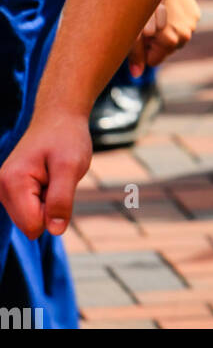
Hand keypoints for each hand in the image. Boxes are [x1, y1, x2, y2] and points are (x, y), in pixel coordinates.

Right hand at [0, 111, 91, 238]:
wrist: (59, 116)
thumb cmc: (66, 137)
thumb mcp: (71, 167)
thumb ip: (61, 200)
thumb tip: (54, 230)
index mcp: (12, 182)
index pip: (33, 225)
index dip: (54, 212)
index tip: (58, 184)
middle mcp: (1, 187)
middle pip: (30, 225)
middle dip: (49, 207)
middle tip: (56, 178)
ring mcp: (4, 189)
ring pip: (31, 219)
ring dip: (47, 202)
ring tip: (52, 176)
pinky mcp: (11, 189)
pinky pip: (30, 210)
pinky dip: (44, 198)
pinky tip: (47, 178)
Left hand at [127, 0, 200, 74]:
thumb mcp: (133, 28)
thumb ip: (135, 54)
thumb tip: (137, 75)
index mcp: (171, 39)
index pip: (154, 60)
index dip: (143, 50)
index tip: (138, 35)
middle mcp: (186, 33)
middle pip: (166, 50)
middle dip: (155, 42)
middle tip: (145, 22)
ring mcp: (192, 22)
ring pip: (175, 38)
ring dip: (165, 32)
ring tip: (155, 13)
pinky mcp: (195, 12)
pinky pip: (182, 25)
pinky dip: (173, 21)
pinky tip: (165, 7)